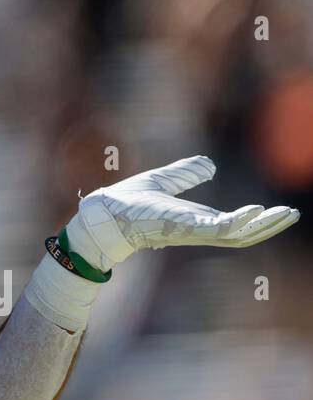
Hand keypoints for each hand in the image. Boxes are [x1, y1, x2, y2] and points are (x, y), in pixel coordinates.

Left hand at [64, 155, 299, 271]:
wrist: (106, 213)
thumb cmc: (129, 203)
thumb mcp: (165, 181)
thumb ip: (186, 174)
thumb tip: (210, 165)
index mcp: (197, 220)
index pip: (235, 224)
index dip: (259, 219)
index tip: (279, 210)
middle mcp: (199, 229)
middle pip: (244, 233)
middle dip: (270, 225)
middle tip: (293, 215)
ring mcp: (193, 231)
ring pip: (238, 234)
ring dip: (264, 225)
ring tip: (286, 214)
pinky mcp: (184, 228)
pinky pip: (218, 228)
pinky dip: (239, 222)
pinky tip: (255, 211)